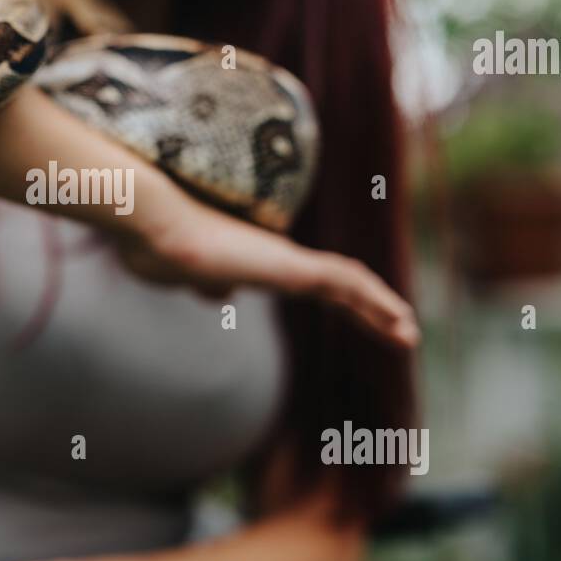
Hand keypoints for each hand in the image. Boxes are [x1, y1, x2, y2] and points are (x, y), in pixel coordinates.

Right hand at [113, 196, 419, 348]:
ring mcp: (285, 258)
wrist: (152, 226)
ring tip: (408, 333)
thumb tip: (223, 295)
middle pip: (336, 281)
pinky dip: (376, 302)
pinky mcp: (290, 265)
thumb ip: (206, 281)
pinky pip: (347, 283)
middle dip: (367, 307)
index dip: (332, 297)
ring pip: (348, 282)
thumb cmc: (153, 245)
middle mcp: (276, 253)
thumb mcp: (180, 274)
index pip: (304, 279)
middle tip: (397, 325)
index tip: (351, 310)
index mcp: (254, 258)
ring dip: (380, 309)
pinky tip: (399, 321)